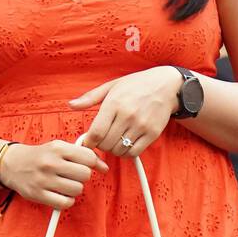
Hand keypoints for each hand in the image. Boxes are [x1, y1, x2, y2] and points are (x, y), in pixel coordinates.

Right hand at [0, 139, 108, 210]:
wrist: (12, 164)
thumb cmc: (43, 156)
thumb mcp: (60, 148)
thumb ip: (83, 155)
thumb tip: (105, 167)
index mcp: (58, 148)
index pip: (89, 158)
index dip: (93, 163)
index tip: (88, 166)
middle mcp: (50, 163)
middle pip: (85, 175)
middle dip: (83, 176)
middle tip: (73, 175)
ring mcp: (43, 180)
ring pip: (77, 189)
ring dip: (75, 189)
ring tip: (65, 184)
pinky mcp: (37, 195)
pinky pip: (65, 203)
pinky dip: (67, 201)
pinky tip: (61, 194)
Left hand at [67, 66, 183, 157]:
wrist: (166, 85)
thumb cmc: (137, 84)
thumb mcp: (112, 86)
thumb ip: (90, 97)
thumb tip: (71, 105)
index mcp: (114, 103)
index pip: (96, 132)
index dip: (89, 142)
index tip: (88, 141)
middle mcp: (128, 115)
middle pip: (106, 144)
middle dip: (100, 145)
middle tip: (103, 140)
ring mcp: (141, 125)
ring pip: (119, 150)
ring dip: (113, 149)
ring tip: (115, 140)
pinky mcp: (152, 133)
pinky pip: (134, 152)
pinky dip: (126, 152)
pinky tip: (126, 144)